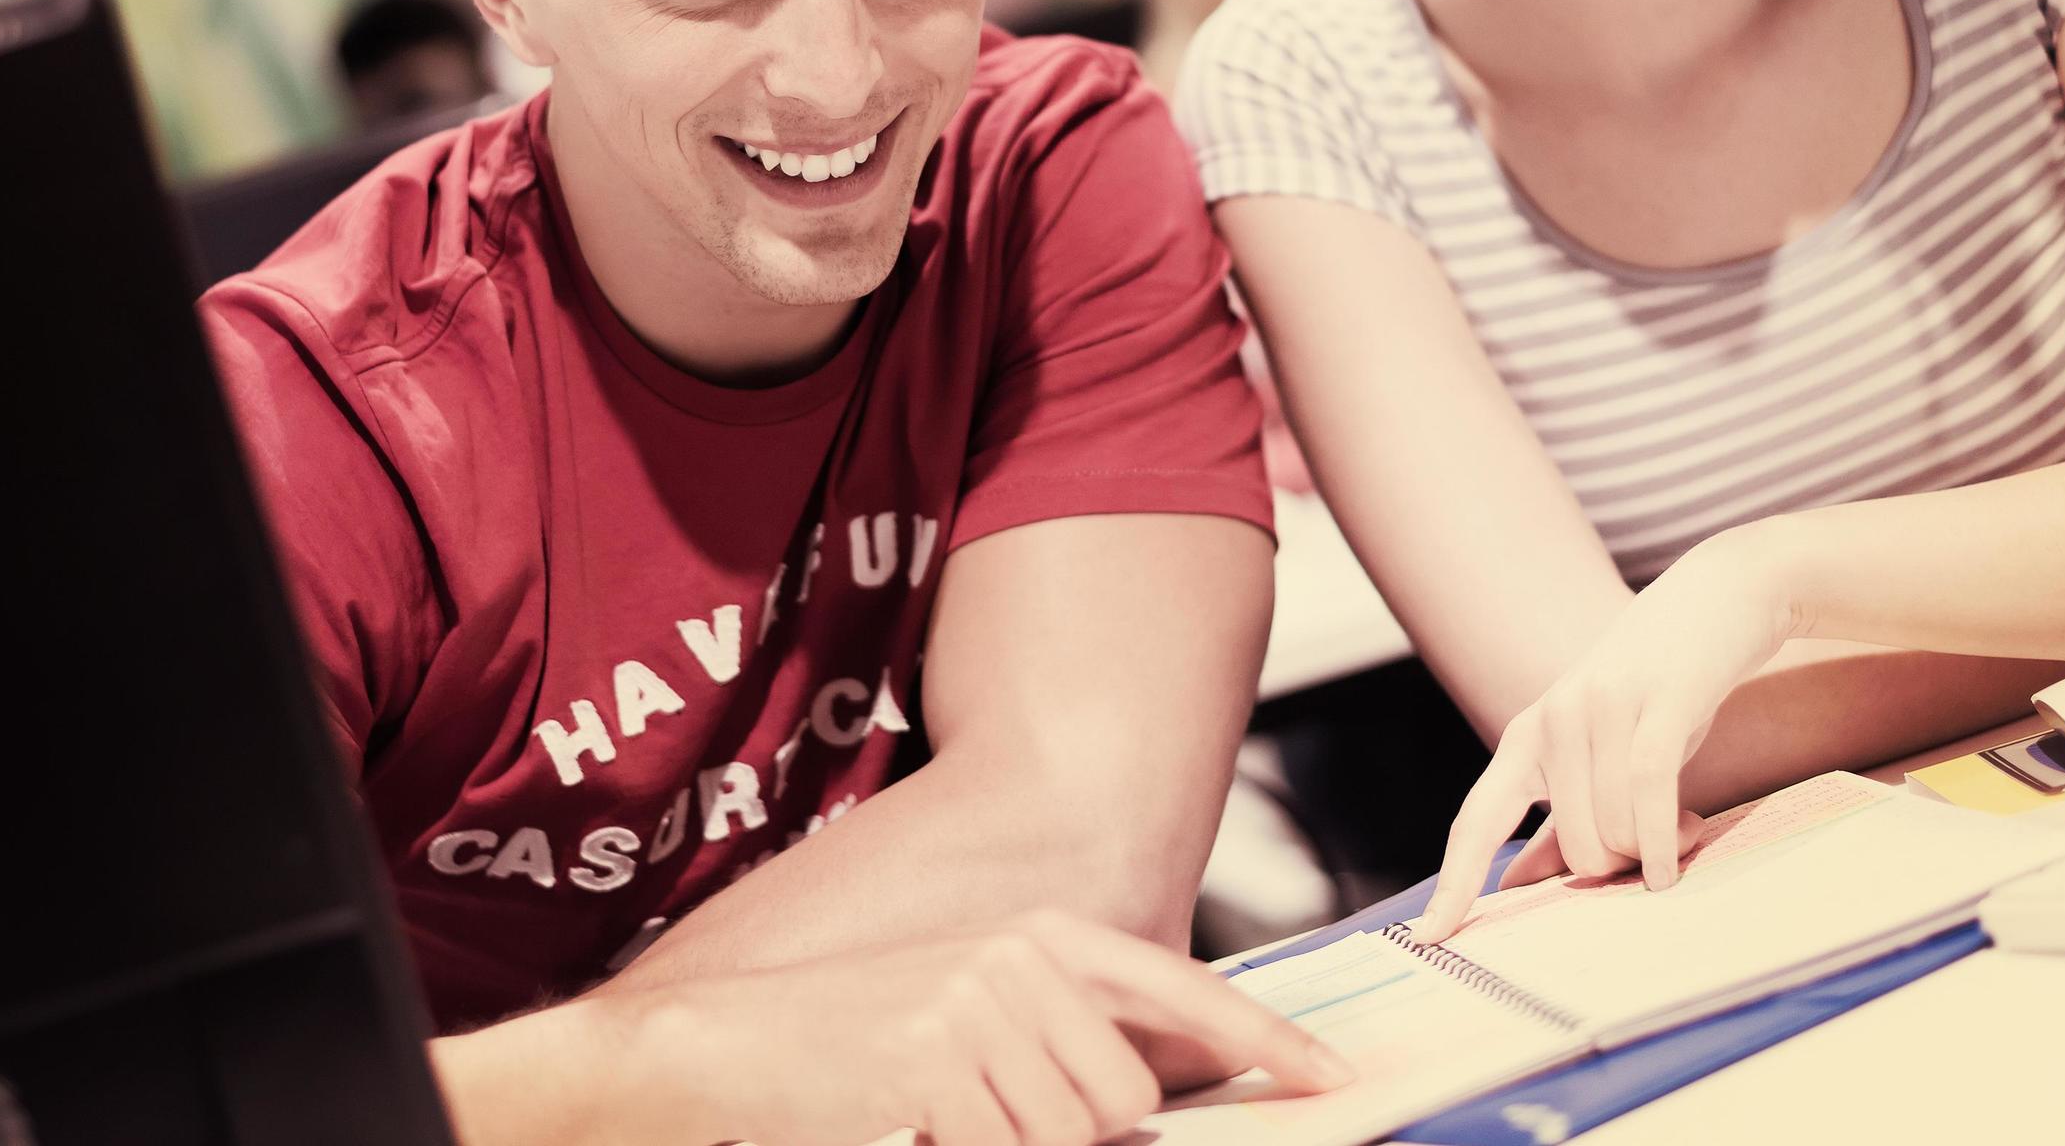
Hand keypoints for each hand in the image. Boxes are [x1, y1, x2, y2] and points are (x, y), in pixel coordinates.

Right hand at [621, 910, 1352, 1145]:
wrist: (729, 1047)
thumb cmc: (860, 1048)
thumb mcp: (976, 1020)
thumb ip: (1071, 1048)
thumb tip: (1160, 1099)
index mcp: (1042, 940)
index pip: (1182, 991)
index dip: (1266, 1043)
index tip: (1334, 1081)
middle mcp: (1020, 960)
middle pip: (1127, 1101)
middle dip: (1079, 1142)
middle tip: (991, 1125)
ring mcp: (976, 1008)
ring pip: (1072, 1138)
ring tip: (947, 1126)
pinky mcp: (935, 1065)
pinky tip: (917, 1130)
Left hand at [1414, 527, 1794, 942]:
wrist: (1716, 602)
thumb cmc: (1658, 691)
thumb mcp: (1603, 753)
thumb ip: (1563, 818)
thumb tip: (1514, 885)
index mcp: (1527, 736)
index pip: (1477, 820)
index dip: (1455, 882)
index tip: (1428, 939)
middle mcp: (1551, 719)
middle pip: (1574, 848)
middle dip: (1621, 866)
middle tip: (1658, 847)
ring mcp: (1599, 706)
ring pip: (1612, 828)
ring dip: (1652, 849)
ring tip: (1682, 828)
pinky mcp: (1654, 700)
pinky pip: (1647, 794)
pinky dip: (1658, 843)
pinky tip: (1672, 867)